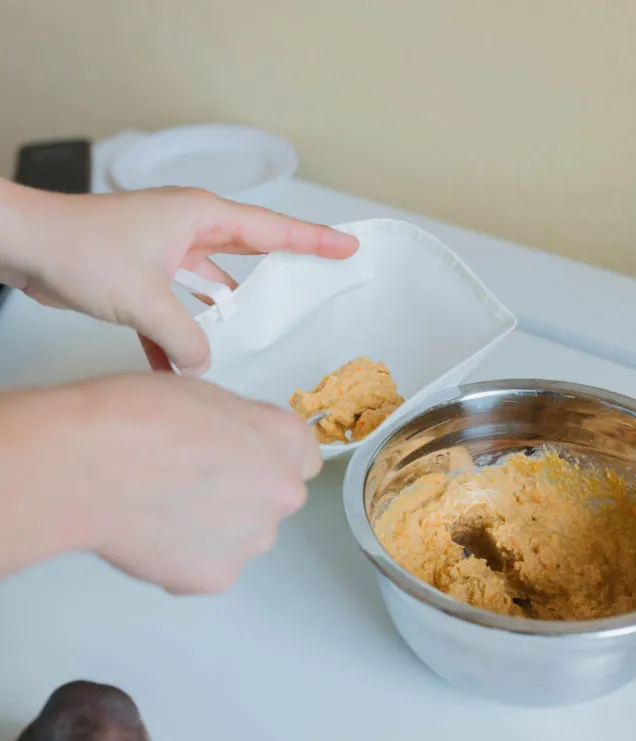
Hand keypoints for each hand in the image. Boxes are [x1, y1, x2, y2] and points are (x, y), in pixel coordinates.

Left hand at [0, 182, 357, 374]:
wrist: (28, 246)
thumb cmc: (79, 246)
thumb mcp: (145, 299)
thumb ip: (184, 338)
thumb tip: (204, 364)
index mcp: (198, 217)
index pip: (271, 231)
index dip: (314, 241)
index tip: (346, 246)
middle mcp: (186, 230)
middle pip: (247, 255)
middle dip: (277, 274)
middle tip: (314, 283)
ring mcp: (163, 253)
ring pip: (208, 288)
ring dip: (218, 317)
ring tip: (246, 340)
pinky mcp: (141, 277)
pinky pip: (173, 312)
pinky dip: (175, 339)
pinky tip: (176, 369)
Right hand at [67, 374, 320, 592]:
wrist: (85, 466)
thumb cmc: (131, 420)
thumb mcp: (202, 393)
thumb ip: (242, 423)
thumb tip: (240, 442)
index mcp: (283, 440)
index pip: (302, 455)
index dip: (263, 453)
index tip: (237, 455)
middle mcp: (281, 494)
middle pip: (271, 499)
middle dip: (242, 494)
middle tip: (187, 481)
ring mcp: (251, 541)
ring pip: (242, 537)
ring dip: (215, 528)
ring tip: (162, 506)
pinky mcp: (218, 577)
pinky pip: (210, 567)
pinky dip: (186, 556)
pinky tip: (153, 532)